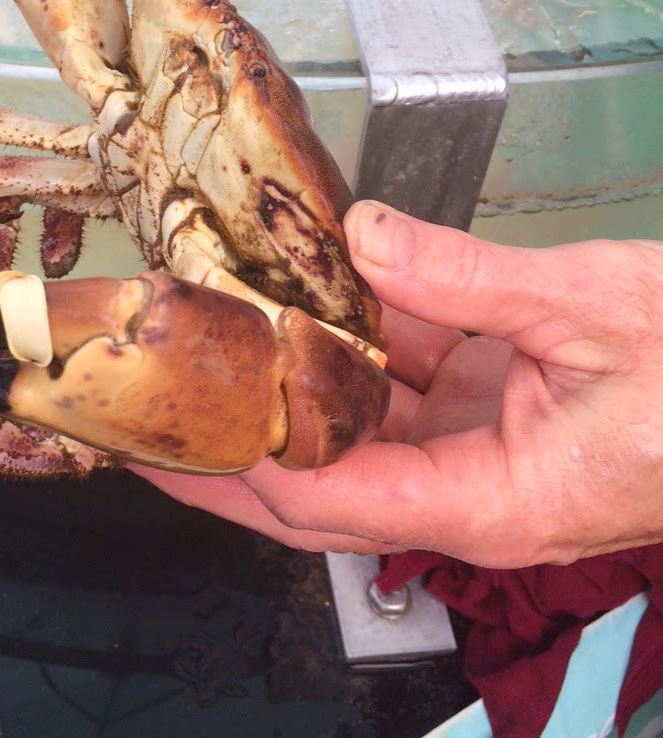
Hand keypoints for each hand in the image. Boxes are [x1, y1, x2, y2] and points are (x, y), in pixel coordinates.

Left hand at [132, 203, 662, 567]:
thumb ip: (468, 274)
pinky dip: (354, 346)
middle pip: (317, 485)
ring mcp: (476, 453)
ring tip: (206, 342)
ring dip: (286, 387)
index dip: (237, 468)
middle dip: (228, 454)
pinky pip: (402, 386)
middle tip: (143, 419)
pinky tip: (305, 299)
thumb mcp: (593, 306)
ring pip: (354, 431)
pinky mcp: (489, 413)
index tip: (164, 436)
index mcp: (489, 500)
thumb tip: (360, 236)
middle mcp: (469, 492)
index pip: (328, 498)